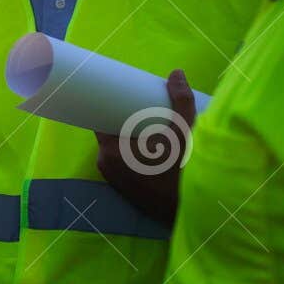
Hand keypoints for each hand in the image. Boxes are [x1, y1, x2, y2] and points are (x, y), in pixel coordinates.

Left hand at [94, 68, 196, 228]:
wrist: (187, 209)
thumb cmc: (180, 170)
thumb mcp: (182, 131)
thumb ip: (180, 101)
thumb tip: (176, 73)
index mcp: (110, 150)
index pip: (96, 120)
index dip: (103, 106)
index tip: (115, 95)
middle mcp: (105, 165)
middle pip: (106, 133)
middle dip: (118, 119)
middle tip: (134, 105)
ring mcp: (113, 179)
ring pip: (114, 149)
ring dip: (123, 137)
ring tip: (141, 123)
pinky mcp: (123, 188)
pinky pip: (120, 163)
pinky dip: (128, 153)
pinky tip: (141, 146)